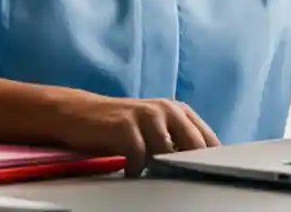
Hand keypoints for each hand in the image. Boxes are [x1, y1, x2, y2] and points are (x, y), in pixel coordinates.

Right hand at [48, 91, 220, 176]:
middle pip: (195, 147)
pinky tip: (129, 170)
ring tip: (149, 172)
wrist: (79, 114)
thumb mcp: (156, 131)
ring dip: (160, 168)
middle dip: (191, 166)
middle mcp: (167, 109)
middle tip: (181, 180)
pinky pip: (140, 157)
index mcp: (180, 111)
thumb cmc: (121, 128)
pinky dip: (135, 169)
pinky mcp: (126, 126)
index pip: (209, 141)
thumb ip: (179, 143)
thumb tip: (203, 168)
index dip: (211, 162)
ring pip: (168, 153)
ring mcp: (147, 115)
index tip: (207, 178)